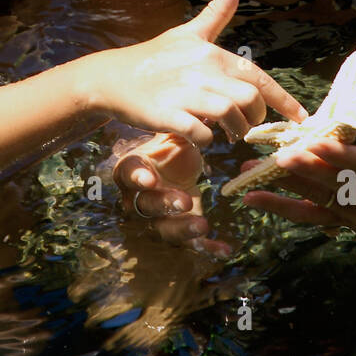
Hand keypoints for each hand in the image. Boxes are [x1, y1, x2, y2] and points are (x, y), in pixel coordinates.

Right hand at [86, 0, 306, 148]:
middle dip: (254, 118)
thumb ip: (217, 11)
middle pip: (250, 99)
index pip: (259, 77)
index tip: (301, 117)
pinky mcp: (166, 114)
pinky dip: (205, 140)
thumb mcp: (188, 32)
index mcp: (212, 54)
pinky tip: (199, 136)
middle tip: (245, 126)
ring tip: (227, 134)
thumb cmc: (154, 58)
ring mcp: (184, 92)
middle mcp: (202, 70)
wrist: (111, 77)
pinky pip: (200, 133)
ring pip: (229, 115)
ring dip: (233, 130)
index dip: (284, 100)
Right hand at [112, 131, 232, 256]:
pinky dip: (208, 248)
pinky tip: (226, 249)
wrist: (174, 175)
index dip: (137, 178)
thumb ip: (180, 127)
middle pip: (146, 205)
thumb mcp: (171, 138)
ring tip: (203, 225)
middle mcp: (142, 197)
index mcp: (136, 171)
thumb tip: (203, 105)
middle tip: (183, 201)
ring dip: (182, 228)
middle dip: (164, 204)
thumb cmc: (170, 153)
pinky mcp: (180, 231)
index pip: (129, 174)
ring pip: (165, 229)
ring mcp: (159, 218)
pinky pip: (191, 245)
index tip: (150, 179)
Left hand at [243, 101, 355, 228]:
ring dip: (287, 185)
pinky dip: (280, 208)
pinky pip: (308, 216)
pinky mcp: (340, 223)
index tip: (315, 142)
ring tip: (255, 170)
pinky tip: (252, 197)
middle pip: (339, 185)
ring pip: (320, 200)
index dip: (340, 155)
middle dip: (309, 170)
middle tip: (281, 156)